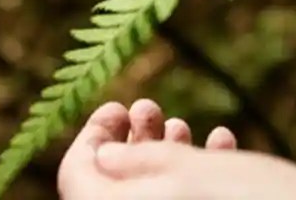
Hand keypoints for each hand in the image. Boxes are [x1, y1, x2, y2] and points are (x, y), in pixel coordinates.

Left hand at [58, 99, 295, 199]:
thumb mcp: (184, 170)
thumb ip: (136, 161)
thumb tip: (101, 157)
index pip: (77, 178)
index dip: (90, 138)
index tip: (117, 105)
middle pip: (114, 186)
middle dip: (133, 140)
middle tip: (153, 107)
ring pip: (153, 192)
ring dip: (165, 153)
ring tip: (187, 124)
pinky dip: (195, 173)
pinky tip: (218, 145)